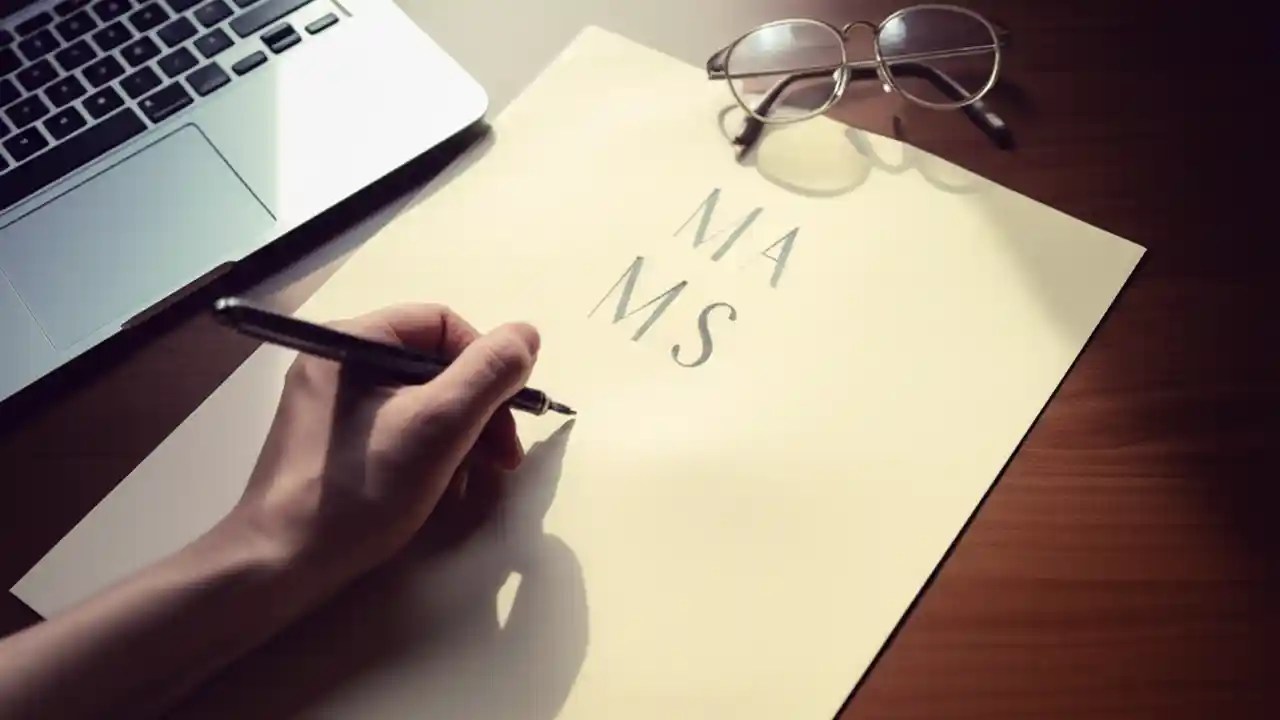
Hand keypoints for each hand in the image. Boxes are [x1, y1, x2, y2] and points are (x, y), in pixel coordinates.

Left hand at [223, 303, 540, 586]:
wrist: (280, 564)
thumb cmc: (359, 487)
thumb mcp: (438, 425)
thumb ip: (489, 373)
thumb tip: (525, 334)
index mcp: (352, 342)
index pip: (441, 325)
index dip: (486, 362)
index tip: (509, 412)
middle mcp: (338, 364)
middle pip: (433, 366)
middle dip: (478, 409)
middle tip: (504, 457)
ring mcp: (332, 407)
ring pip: (420, 403)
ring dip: (460, 439)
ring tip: (472, 482)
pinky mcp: (333, 446)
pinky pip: (397, 432)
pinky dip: (428, 457)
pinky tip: (439, 492)